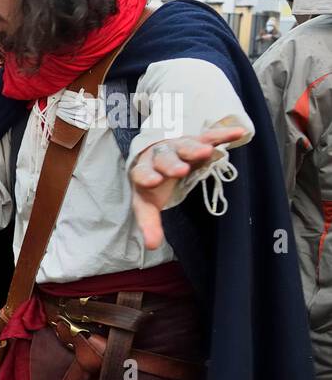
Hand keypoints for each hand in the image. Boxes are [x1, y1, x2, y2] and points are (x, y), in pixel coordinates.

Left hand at [129, 122, 247, 249]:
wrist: (158, 154)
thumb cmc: (153, 183)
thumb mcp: (148, 203)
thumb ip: (149, 223)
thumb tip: (152, 246)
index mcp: (144, 171)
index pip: (142, 173)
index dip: (147, 177)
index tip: (154, 182)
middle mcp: (159, 156)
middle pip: (164, 159)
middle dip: (172, 164)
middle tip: (181, 170)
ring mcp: (179, 146)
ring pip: (185, 145)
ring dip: (194, 148)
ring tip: (206, 152)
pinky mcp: (197, 140)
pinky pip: (209, 136)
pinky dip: (222, 135)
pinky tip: (238, 133)